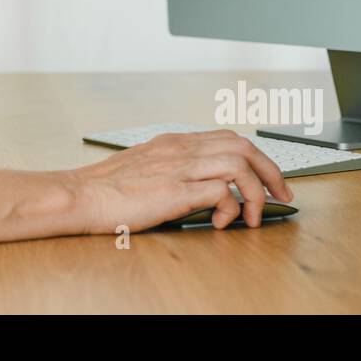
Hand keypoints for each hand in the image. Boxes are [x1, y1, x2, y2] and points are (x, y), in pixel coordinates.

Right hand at [70, 130, 292, 233]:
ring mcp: (178, 167)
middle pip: (243, 146)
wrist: (80, 194)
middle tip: (281, 195)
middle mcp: (180, 148)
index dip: (257, 158)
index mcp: (174, 142)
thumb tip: (198, 186)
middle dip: (271, 171)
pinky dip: (231, 208)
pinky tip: (222, 222)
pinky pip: (221, 192)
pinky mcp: (175, 190)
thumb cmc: (106, 188)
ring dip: (255, 192)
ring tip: (254, 216)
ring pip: (239, 164)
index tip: (269, 180)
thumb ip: (172, 169)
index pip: (229, 138)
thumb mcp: (144, 167)